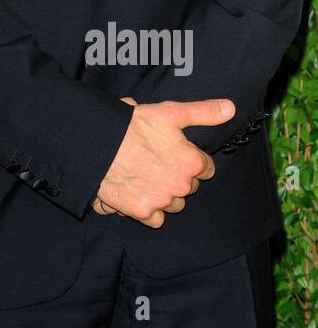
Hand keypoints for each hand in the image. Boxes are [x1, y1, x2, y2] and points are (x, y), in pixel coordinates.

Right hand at [93, 96, 233, 227]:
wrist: (97, 145)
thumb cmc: (132, 126)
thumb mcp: (170, 112)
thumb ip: (203, 112)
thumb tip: (230, 108)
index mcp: (192, 162)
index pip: (205, 168)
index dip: (191, 158)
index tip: (175, 152)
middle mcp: (181, 185)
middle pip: (189, 187)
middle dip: (177, 176)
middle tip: (157, 161)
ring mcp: (162, 201)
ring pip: (174, 204)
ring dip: (165, 194)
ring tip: (146, 175)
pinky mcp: (142, 213)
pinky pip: (156, 218)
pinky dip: (149, 209)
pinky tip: (138, 191)